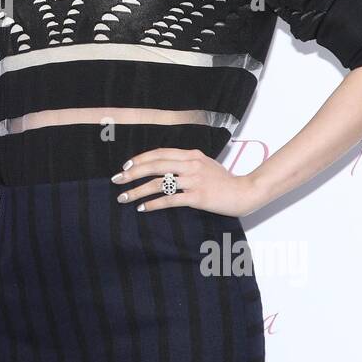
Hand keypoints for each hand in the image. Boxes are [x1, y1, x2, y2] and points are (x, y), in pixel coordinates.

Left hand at [111, 148, 264, 217]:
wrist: (245, 192)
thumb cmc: (224, 180)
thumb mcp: (206, 164)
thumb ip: (187, 162)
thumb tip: (165, 166)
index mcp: (192, 155)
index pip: (160, 153)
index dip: (141, 158)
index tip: (126, 165)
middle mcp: (191, 165)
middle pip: (155, 166)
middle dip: (132, 173)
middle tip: (117, 179)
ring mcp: (194, 181)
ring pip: (159, 183)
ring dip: (138, 191)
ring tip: (124, 197)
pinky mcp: (198, 197)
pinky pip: (170, 200)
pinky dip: (153, 204)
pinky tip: (142, 208)